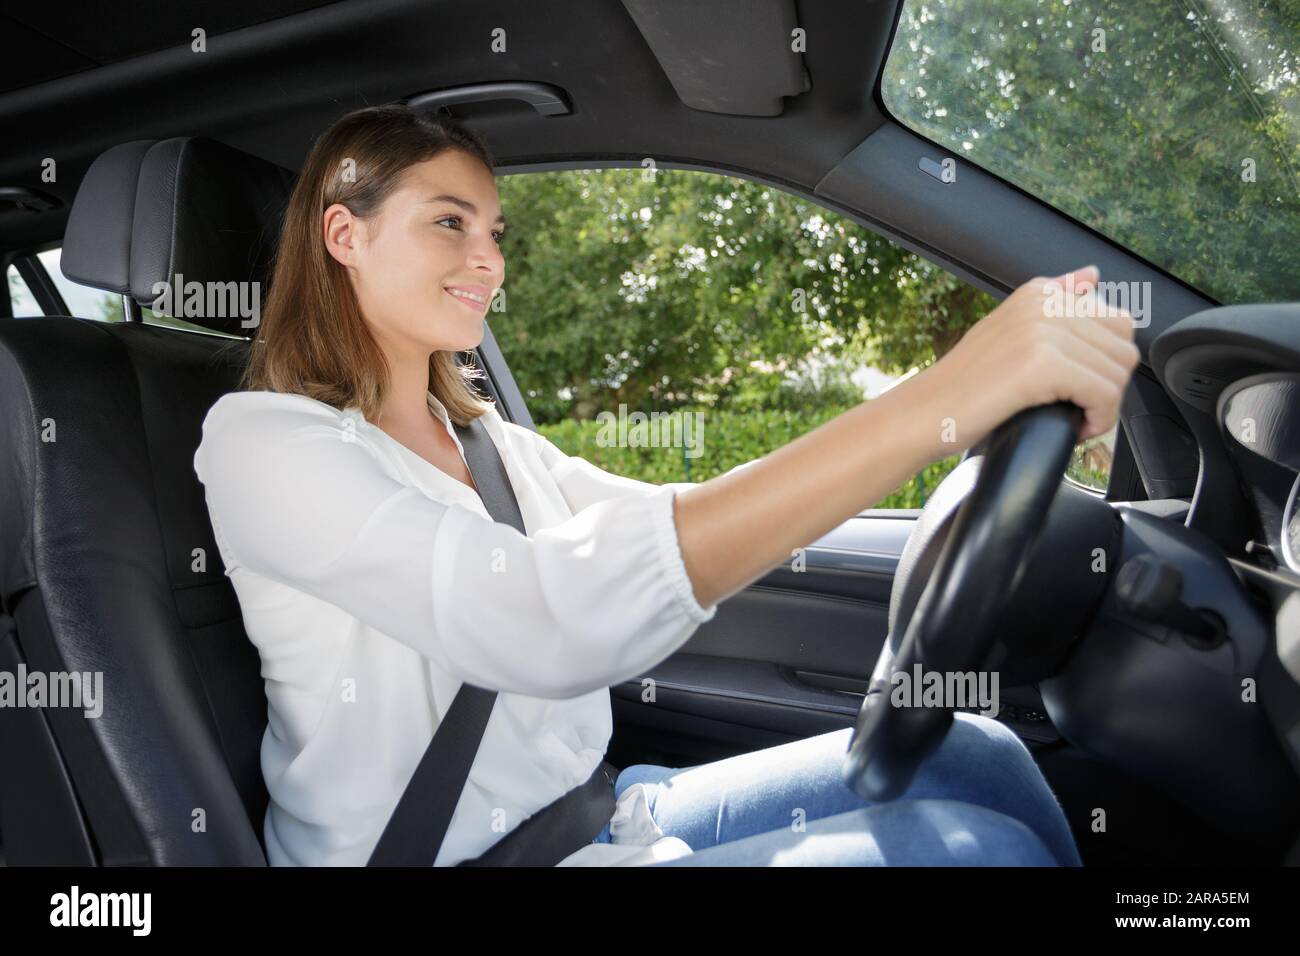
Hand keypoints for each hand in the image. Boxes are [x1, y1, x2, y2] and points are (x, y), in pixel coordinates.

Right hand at [916, 265, 1139, 450]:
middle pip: (1123, 347)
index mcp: (1038, 292)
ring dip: (1105, 407)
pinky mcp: (1041, 366)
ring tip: (1074, 418)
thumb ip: (1053, 299)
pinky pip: (1103, 394)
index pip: (1117, 321)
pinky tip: (1076, 427)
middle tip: (1079, 408)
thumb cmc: (963, 384)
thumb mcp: (1009, 330)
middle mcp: (1042, 304)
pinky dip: (1098, 419)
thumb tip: (1091, 274)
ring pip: (1117, 372)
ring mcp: (1041, 332)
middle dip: (1109, 386)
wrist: (922, 414)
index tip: (1078, 387)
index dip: (1105, 363)